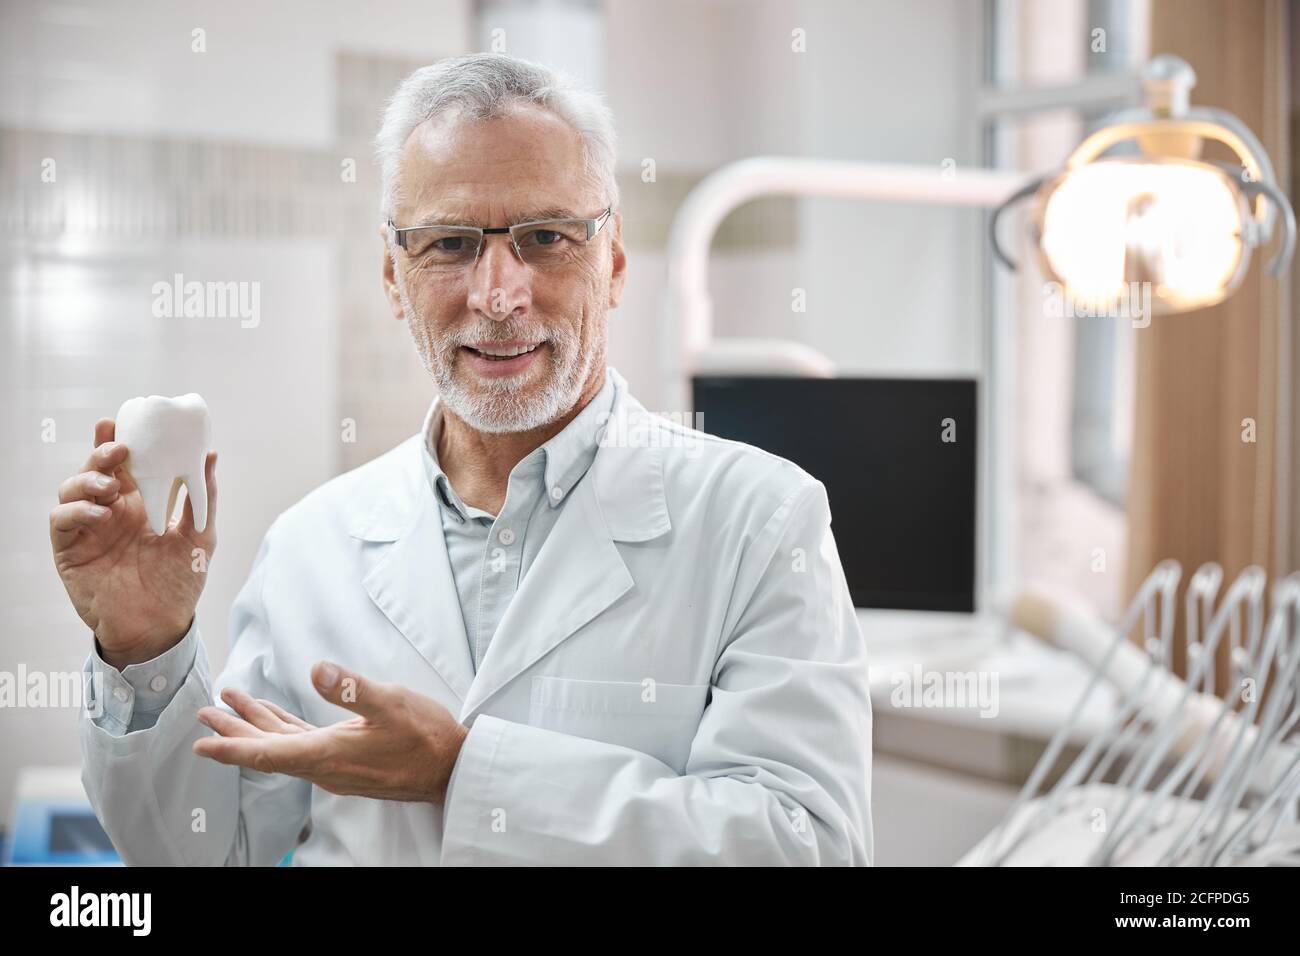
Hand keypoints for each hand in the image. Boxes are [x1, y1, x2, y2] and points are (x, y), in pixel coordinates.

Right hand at [50, 419, 217, 667]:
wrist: (159, 626)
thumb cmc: (178, 583)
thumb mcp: (199, 537)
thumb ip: (203, 498)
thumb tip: (211, 456)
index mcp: (139, 503)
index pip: (125, 465)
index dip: (118, 441)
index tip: (120, 420)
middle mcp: (110, 511)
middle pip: (95, 469)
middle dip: (102, 452)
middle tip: (118, 447)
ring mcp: (88, 529)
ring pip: (72, 489)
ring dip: (88, 479)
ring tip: (111, 486)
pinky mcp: (70, 550)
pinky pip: (61, 520)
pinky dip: (77, 511)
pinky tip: (101, 514)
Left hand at [192, 662, 468, 803]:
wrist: (451, 767)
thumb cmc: (425, 737)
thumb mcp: (391, 704)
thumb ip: (351, 688)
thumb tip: (317, 669)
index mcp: (328, 755)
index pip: (267, 754)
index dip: (231, 748)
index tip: (200, 744)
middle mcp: (324, 766)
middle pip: (268, 751)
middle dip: (234, 732)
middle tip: (204, 713)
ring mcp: (334, 765)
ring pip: (284, 747)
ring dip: (256, 727)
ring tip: (230, 706)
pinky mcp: (346, 759)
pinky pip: (303, 746)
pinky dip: (283, 730)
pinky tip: (275, 717)